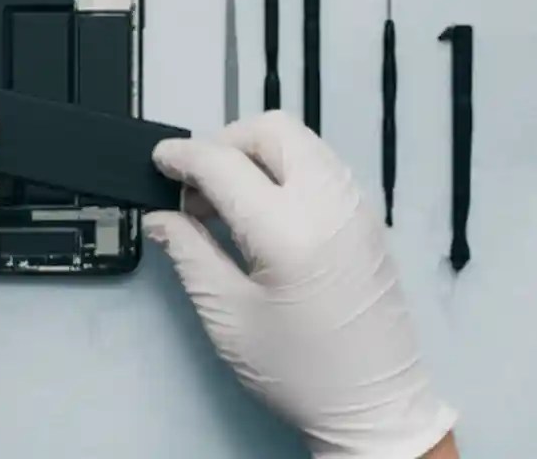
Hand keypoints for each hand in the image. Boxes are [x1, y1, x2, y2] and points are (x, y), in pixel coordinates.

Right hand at [146, 111, 456, 458]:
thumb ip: (190, 254)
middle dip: (225, 144)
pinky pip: (321, 165)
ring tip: (228, 203)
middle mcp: (328, 203)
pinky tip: (264, 212)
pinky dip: (286, 169)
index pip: (223, 164)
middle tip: (198, 186)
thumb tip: (162, 218)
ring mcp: (354, 206)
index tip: (160, 162)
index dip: (183, 157)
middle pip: (270, 131)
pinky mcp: (367, 217)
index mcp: (288, 231)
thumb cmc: (303, 372)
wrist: (376, 405)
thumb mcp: (228, 317)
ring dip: (257, 154)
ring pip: (300, 141)